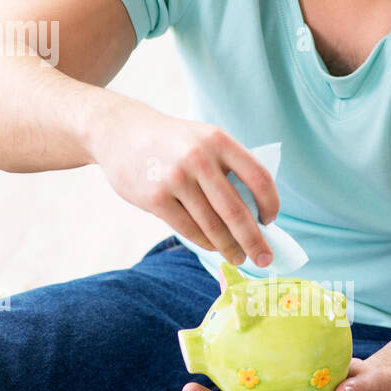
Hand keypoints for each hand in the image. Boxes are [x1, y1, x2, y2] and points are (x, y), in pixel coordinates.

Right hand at [86, 98, 278, 266]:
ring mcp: (176, 179)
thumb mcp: (202, 137)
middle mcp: (199, 158)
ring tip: (239, 257)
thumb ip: (227, 165)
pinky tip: (213, 247)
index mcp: (218, 140)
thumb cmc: (170, 141)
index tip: (270, 220)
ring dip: (229, 247)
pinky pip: (189, 229)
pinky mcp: (156, 198)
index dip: (270, 203)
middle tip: (265, 259)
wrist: (119, 132)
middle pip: (236, 211)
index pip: (258, 177)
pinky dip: (205, 243)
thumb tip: (254, 210)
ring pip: (212, 226)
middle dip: (254, 241)